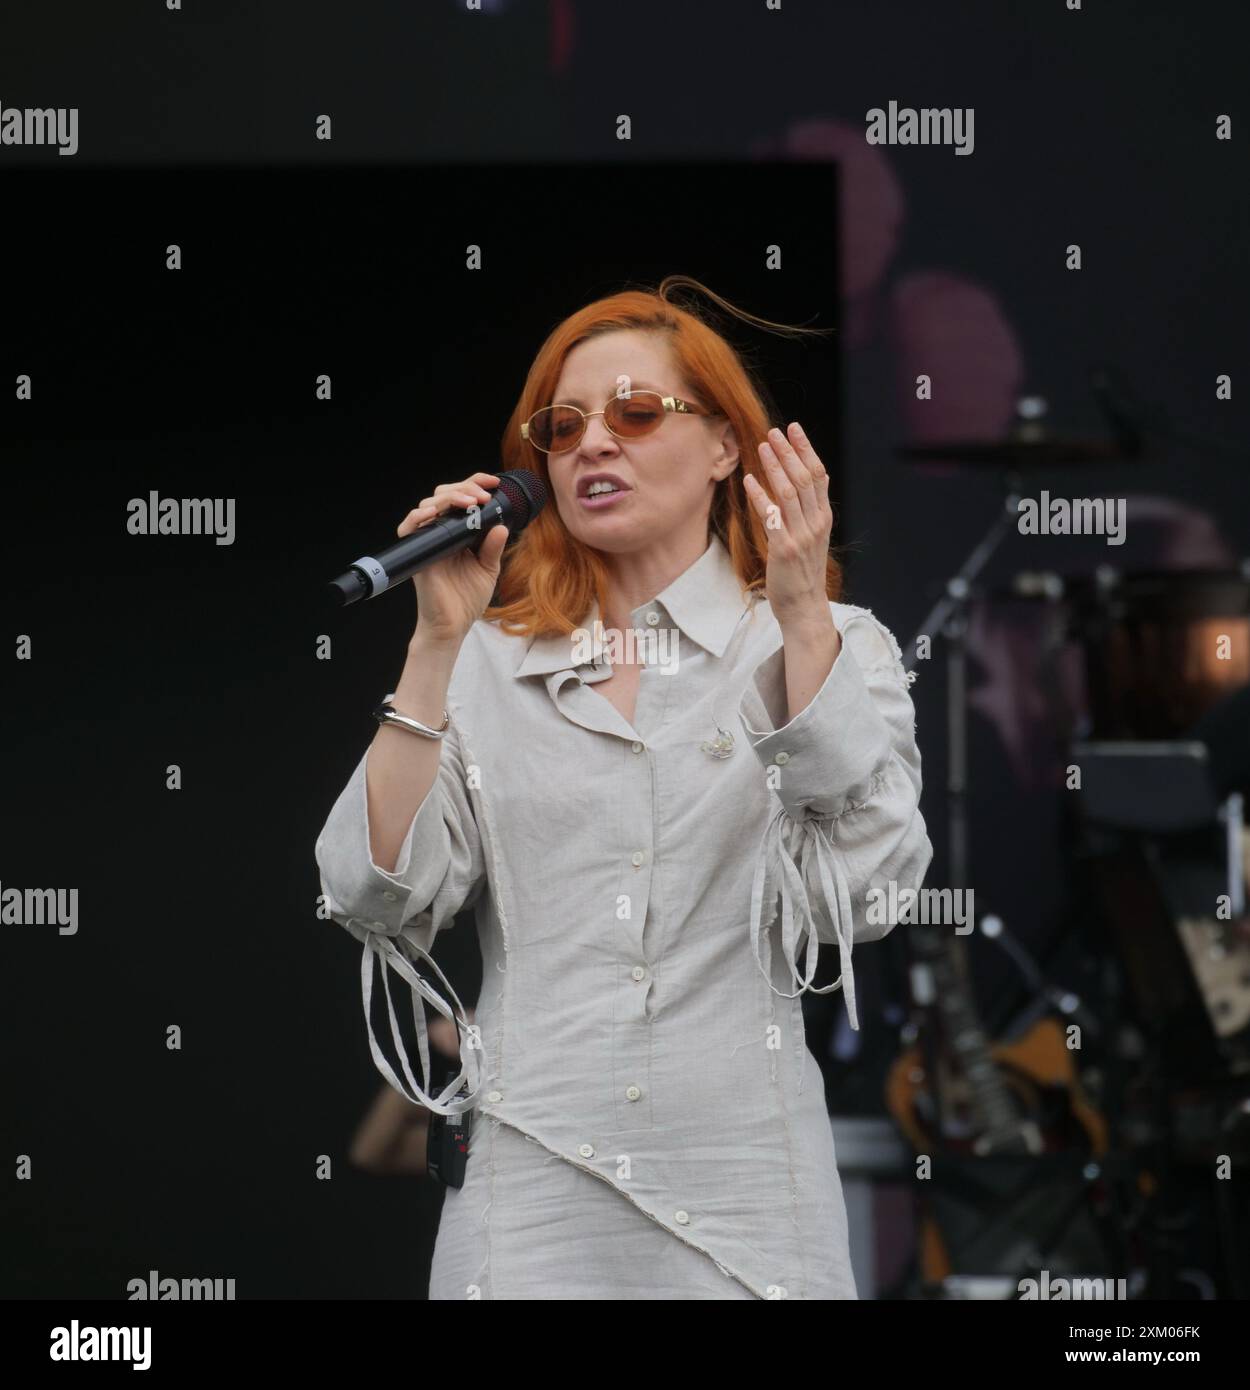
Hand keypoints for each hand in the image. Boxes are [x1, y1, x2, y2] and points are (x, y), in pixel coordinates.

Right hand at [399, 473, 509, 644]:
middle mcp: (442, 532)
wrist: (452, 626)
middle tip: (483, 495)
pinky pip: (410, 526)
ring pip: (429, 504)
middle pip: (444, 495)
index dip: (475, 485)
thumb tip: (501, 525)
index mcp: (459, 533)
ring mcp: (428, 541)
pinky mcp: (418, 552)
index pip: (463, 499)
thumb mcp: (488, 569)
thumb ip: (493, 547)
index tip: (494, 483)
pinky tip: (435, 513)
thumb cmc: (466, 599)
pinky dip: (419, 516)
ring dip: (450, 498)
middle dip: (465, 488)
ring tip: (471, 502)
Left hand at [743, 422, 833, 626]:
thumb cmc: (802, 572)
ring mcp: (802, 537)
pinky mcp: (784, 550)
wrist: (804, 607)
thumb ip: (808, 512)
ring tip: (762, 448)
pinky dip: (760, 496)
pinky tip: (749, 480)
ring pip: (790, 493)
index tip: (793, 428)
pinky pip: (771, 517)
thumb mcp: (812, 537)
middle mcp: (816, 524)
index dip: (806, 449)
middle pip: (804, 479)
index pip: (818, 475)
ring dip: (775, 468)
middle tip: (774, 432)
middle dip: (789, 452)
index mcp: (823, 518)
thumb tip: (801, 482)